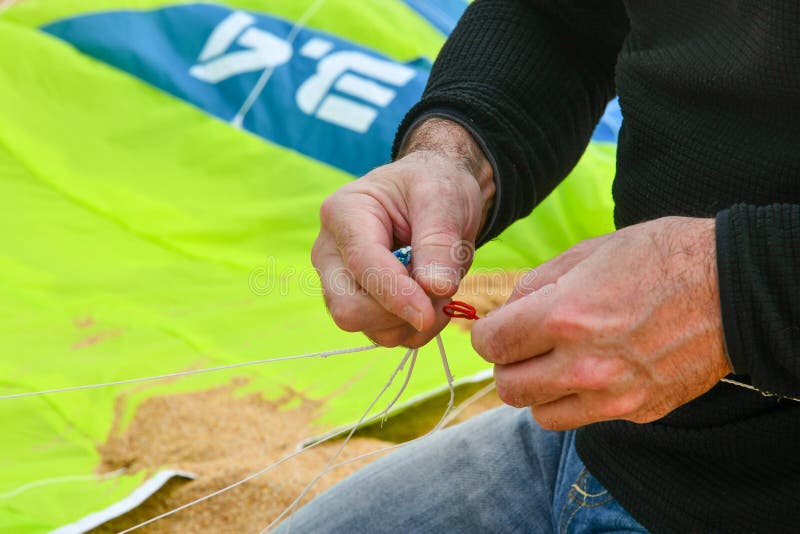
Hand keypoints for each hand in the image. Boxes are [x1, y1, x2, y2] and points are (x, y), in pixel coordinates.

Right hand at [312, 119, 494, 346]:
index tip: (428, 311)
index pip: (361, 265)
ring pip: (369, 330)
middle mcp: (330, 253)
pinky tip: (431, 300)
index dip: (396, 293)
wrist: (434, 196)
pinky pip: (386, 336)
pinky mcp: (359, 306)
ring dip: (413, 321)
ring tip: (440, 288)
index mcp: (343, 213)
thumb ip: (439, 240)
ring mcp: (340, 284)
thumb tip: (435, 289)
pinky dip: (415, 328)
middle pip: (349, 309)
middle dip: (400, 312)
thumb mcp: (444, 198)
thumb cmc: (434, 187)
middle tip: (441, 291)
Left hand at [471, 216, 730, 429]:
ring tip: (555, 363)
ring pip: (540, 414)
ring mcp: (612, 395)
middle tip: (520, 348)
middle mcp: (583, 364)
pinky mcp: (637, 411)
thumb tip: (504, 311)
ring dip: (537, 390)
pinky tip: (594, 372)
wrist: (731, 287)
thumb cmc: (658, 258)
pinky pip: (584, 418)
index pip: (492, 345)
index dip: (485, 336)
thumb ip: (534, 285)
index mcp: (563, 316)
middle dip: (506, 365)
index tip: (493, 331)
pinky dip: (576, 401)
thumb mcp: (587, 252)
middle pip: (508, 388)